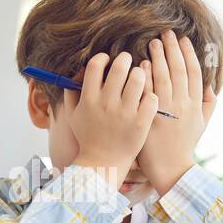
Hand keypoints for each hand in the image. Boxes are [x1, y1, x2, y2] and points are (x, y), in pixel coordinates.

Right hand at [67, 52, 158, 187]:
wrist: (102, 164)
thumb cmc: (88, 137)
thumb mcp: (73, 115)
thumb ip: (70, 91)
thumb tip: (78, 70)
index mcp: (88, 99)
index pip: (95, 65)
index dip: (103, 58)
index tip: (108, 60)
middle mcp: (106, 104)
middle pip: (120, 67)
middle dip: (125, 59)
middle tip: (128, 61)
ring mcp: (125, 114)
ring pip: (139, 78)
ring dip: (140, 74)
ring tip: (139, 78)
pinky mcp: (141, 123)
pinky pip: (152, 97)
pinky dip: (151, 95)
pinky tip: (147, 98)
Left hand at [137, 30, 217, 194]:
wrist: (170, 168)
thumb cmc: (184, 146)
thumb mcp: (202, 125)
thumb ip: (208, 104)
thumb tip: (213, 86)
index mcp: (196, 104)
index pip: (195, 72)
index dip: (189, 54)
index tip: (183, 40)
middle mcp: (183, 104)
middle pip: (179, 69)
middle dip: (173, 49)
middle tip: (165, 33)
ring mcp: (166, 110)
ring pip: (163, 77)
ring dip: (158, 57)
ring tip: (153, 43)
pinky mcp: (150, 117)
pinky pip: (148, 92)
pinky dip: (146, 76)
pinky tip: (141, 63)